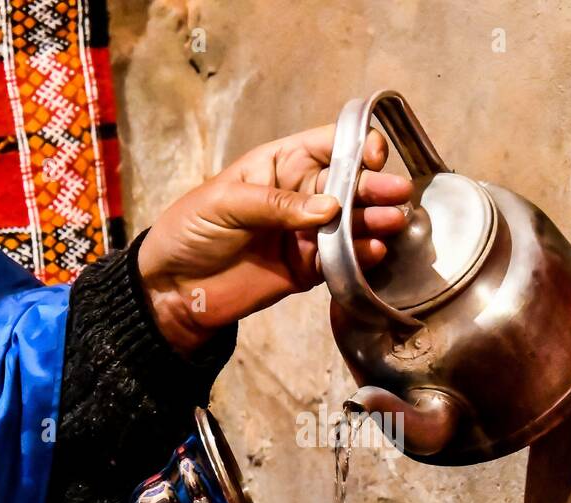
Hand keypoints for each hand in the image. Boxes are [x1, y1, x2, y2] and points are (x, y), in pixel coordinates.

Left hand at [137, 125, 412, 354]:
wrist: (173, 290)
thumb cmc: (190, 231)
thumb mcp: (225, 204)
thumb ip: (277, 204)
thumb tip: (329, 206)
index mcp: (281, 164)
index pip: (328, 145)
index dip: (355, 146)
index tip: (371, 157)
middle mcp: (302, 194)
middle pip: (349, 184)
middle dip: (374, 187)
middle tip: (396, 195)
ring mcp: (308, 233)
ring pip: (352, 223)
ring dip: (375, 221)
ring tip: (392, 223)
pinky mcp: (309, 270)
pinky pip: (342, 261)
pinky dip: (361, 257)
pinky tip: (375, 252)